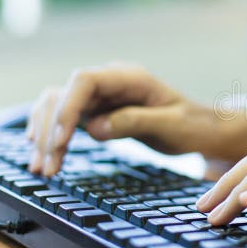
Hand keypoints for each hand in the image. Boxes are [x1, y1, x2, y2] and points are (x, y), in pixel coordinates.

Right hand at [27, 63, 246, 176]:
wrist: (203, 129)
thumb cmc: (194, 125)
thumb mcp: (173, 125)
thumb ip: (136, 122)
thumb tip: (95, 128)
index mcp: (130, 77)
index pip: (84, 80)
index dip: (67, 107)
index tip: (61, 140)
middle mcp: (111, 81)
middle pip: (64, 95)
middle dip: (51, 130)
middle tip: (47, 168)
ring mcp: (102, 96)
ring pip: (58, 106)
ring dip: (45, 136)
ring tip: (42, 170)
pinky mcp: (97, 111)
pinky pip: (66, 118)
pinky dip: (53, 137)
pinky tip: (46, 157)